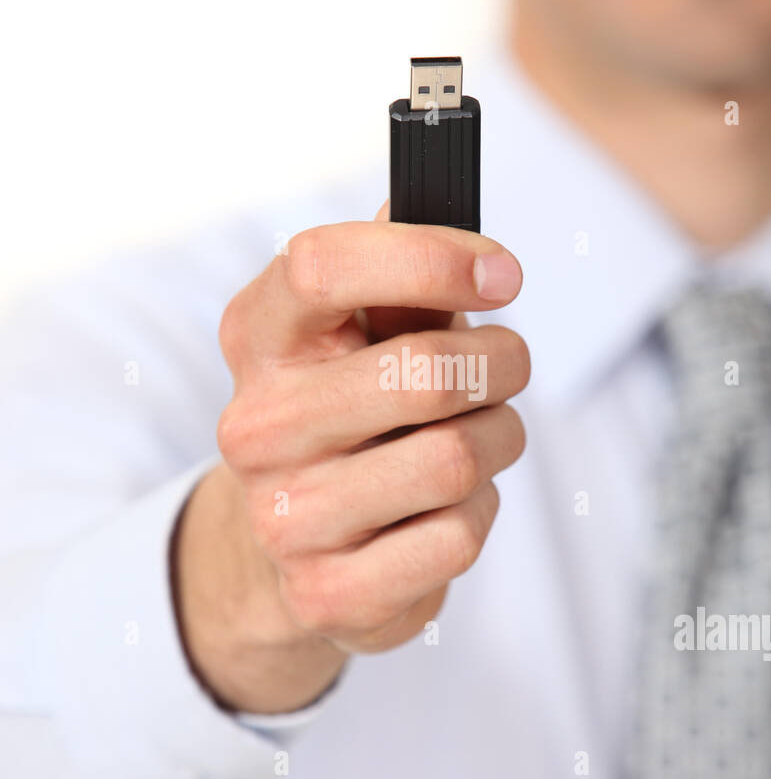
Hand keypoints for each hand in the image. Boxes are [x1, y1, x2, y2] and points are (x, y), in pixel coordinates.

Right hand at [173, 214, 528, 713]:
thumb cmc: (348, 409)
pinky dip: (479, 515)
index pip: (323, 263)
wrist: (291, 542)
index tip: (502, 273)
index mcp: (259, 336)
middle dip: (501, 363)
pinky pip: (457, 538)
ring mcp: (285, 517)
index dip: (431, 257)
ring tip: (481, 439)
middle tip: (508, 365)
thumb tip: (424, 185)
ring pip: (456, 460)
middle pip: (427, 372)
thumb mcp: (360, 331)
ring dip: (499, 441)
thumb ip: (397, 270)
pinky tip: (446, 510)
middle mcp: (256, 425)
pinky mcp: (327, 593)